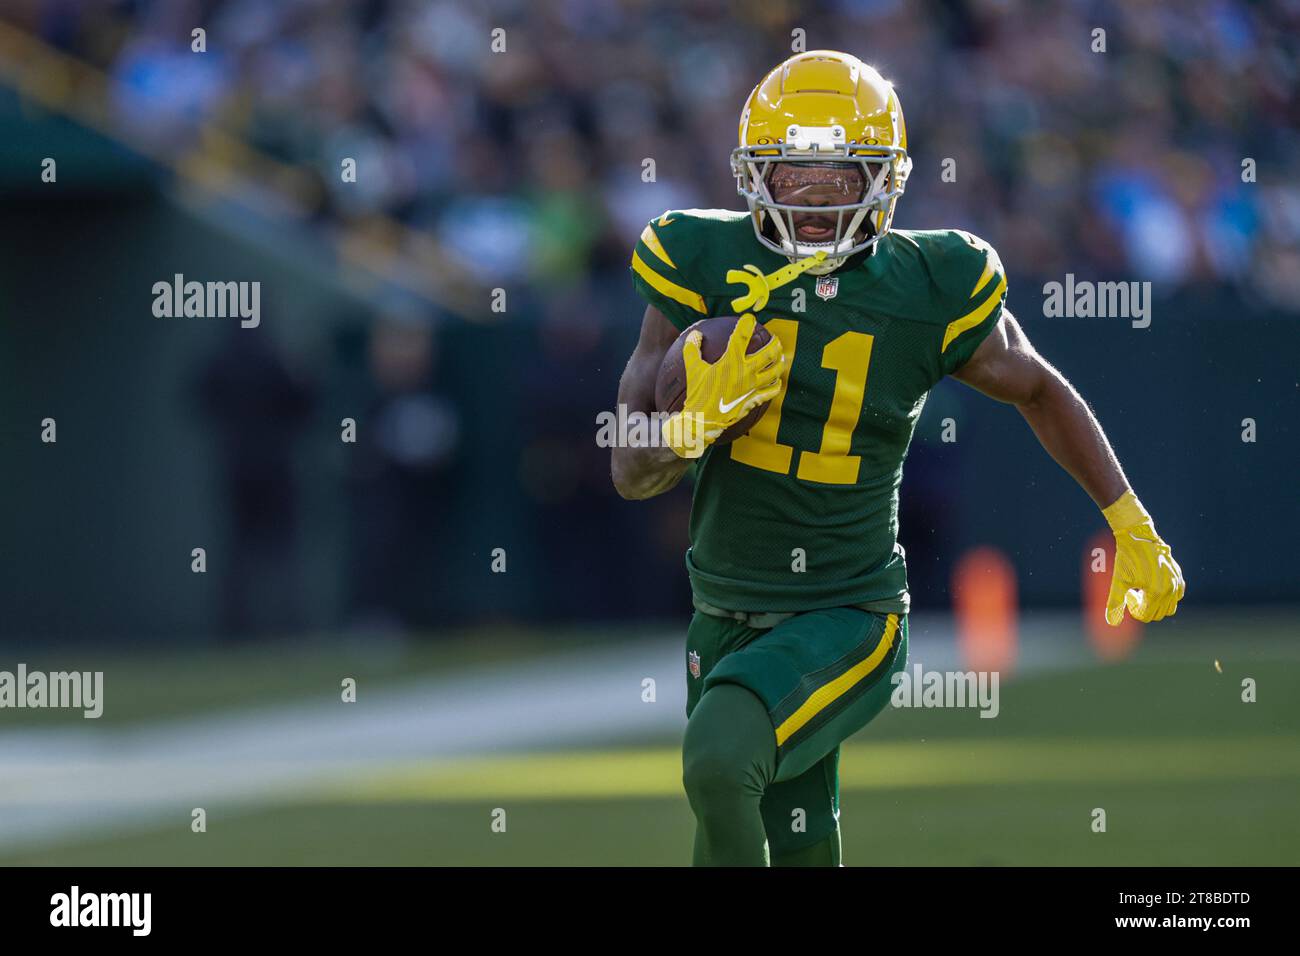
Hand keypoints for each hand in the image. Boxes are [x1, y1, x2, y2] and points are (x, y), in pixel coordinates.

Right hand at [661, 314, 783, 458]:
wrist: (703, 420)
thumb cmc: (697, 393)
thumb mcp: (692, 369)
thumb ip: (692, 348)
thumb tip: (696, 335)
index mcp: (730, 361)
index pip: (743, 336)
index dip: (747, 323)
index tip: (749, 319)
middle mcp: (745, 372)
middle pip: (769, 352)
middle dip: (775, 343)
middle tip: (774, 339)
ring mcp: (753, 386)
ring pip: (775, 370)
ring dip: (780, 361)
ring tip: (779, 356)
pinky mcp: (755, 399)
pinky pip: (772, 390)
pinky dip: (776, 384)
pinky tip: (775, 381)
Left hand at [1103, 491, 1185, 624]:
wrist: (1138, 537)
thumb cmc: (1127, 559)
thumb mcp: (1118, 582)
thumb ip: (1115, 603)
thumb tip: (1111, 623)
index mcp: (1157, 592)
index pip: (1147, 616)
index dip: (1134, 610)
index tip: (1128, 595)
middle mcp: (1171, 589)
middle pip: (1158, 614)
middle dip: (1144, 608)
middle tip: (1134, 592)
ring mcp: (1177, 583)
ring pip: (1170, 607)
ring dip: (1156, 604)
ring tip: (1143, 589)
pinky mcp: (1179, 576)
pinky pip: (1177, 595)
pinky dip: (1166, 596)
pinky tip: (1153, 585)